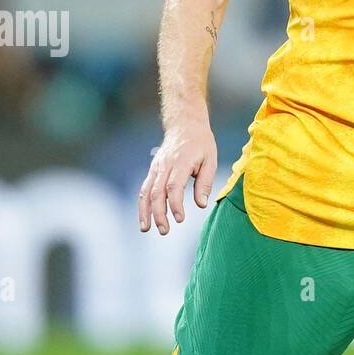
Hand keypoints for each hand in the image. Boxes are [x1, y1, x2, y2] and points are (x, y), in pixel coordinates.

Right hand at [139, 116, 217, 233]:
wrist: (185, 124)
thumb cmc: (201, 143)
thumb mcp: (210, 160)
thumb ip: (205, 183)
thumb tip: (201, 205)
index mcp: (180, 162)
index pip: (174, 186)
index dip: (175, 204)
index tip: (180, 219)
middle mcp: (164, 165)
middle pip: (156, 192)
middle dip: (158, 213)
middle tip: (164, 230)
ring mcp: (156, 167)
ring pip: (146, 191)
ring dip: (145, 211)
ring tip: (146, 229)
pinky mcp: (153, 170)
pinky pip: (145, 188)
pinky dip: (142, 204)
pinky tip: (144, 218)